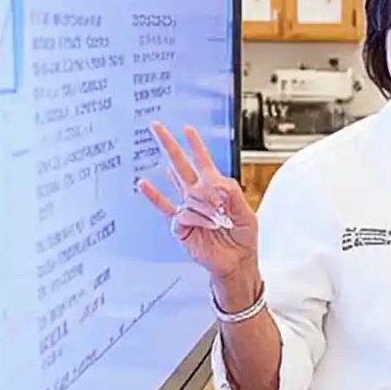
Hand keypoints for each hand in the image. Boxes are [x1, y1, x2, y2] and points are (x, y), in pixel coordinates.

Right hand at [137, 122, 257, 278]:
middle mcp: (198, 196)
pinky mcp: (181, 225)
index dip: (196, 145)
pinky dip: (156, 197)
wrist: (236, 262)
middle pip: (181, 166)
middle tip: (157, 127)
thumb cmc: (243, 238)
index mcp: (217, 190)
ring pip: (186, 193)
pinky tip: (144, 184)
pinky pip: (169, 209)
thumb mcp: (246, 213)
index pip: (203, 162)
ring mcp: (187, 209)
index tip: (187, 129)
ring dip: (202, 205)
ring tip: (215, 220)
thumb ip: (232, 195)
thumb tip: (213, 184)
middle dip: (171, 146)